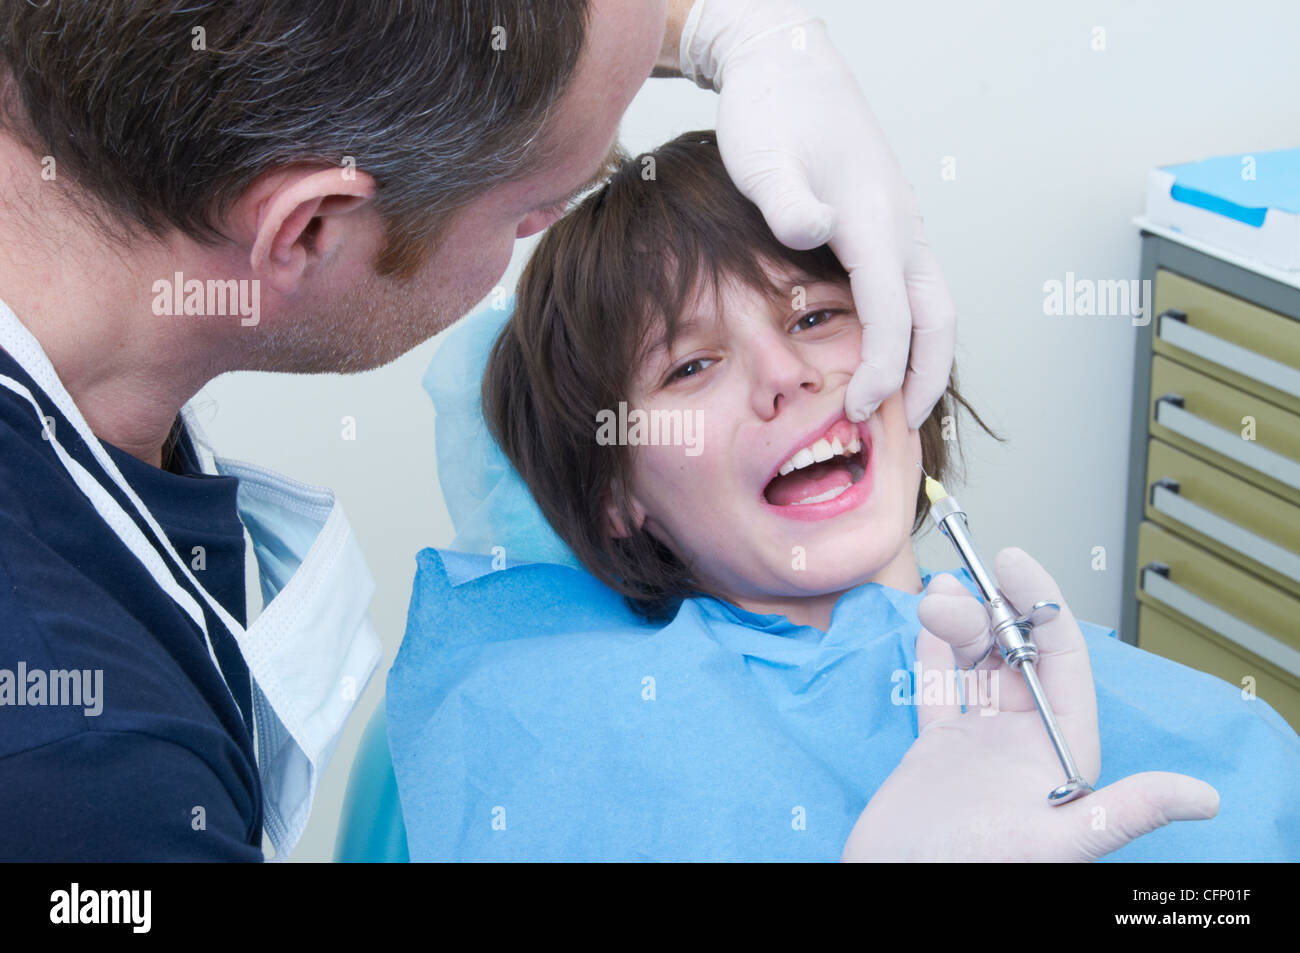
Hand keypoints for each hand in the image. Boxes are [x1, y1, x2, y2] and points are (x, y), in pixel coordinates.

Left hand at [681, 0, 955, 427]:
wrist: (786, 65)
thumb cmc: (770, 110)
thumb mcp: (762, 153)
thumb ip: (785, 198)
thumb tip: (813, 233)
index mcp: (873, 215)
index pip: (893, 310)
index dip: (881, 367)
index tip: (861, 410)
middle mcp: (899, 223)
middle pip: (938, 315)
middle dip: (927, 375)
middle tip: (901, 426)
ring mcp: (899, 223)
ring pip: (933, 301)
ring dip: (925, 354)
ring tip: (898, 402)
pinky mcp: (886, 223)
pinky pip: (914, 286)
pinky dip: (911, 328)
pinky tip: (882, 350)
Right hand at [841, 547, 1218, 860]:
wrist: (892, 888)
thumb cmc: (967, 872)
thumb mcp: (1053, 842)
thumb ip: (1122, 814)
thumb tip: (1200, 798)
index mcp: (1057, 756)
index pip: (1059, 664)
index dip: (1040, 608)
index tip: (1013, 564)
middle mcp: (1022, 743)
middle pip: (1014, 655)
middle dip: (989, 613)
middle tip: (961, 587)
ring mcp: (978, 744)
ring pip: (975, 664)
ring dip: (957, 624)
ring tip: (934, 601)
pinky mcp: (936, 749)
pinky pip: (939, 688)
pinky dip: (933, 653)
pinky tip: (928, 622)